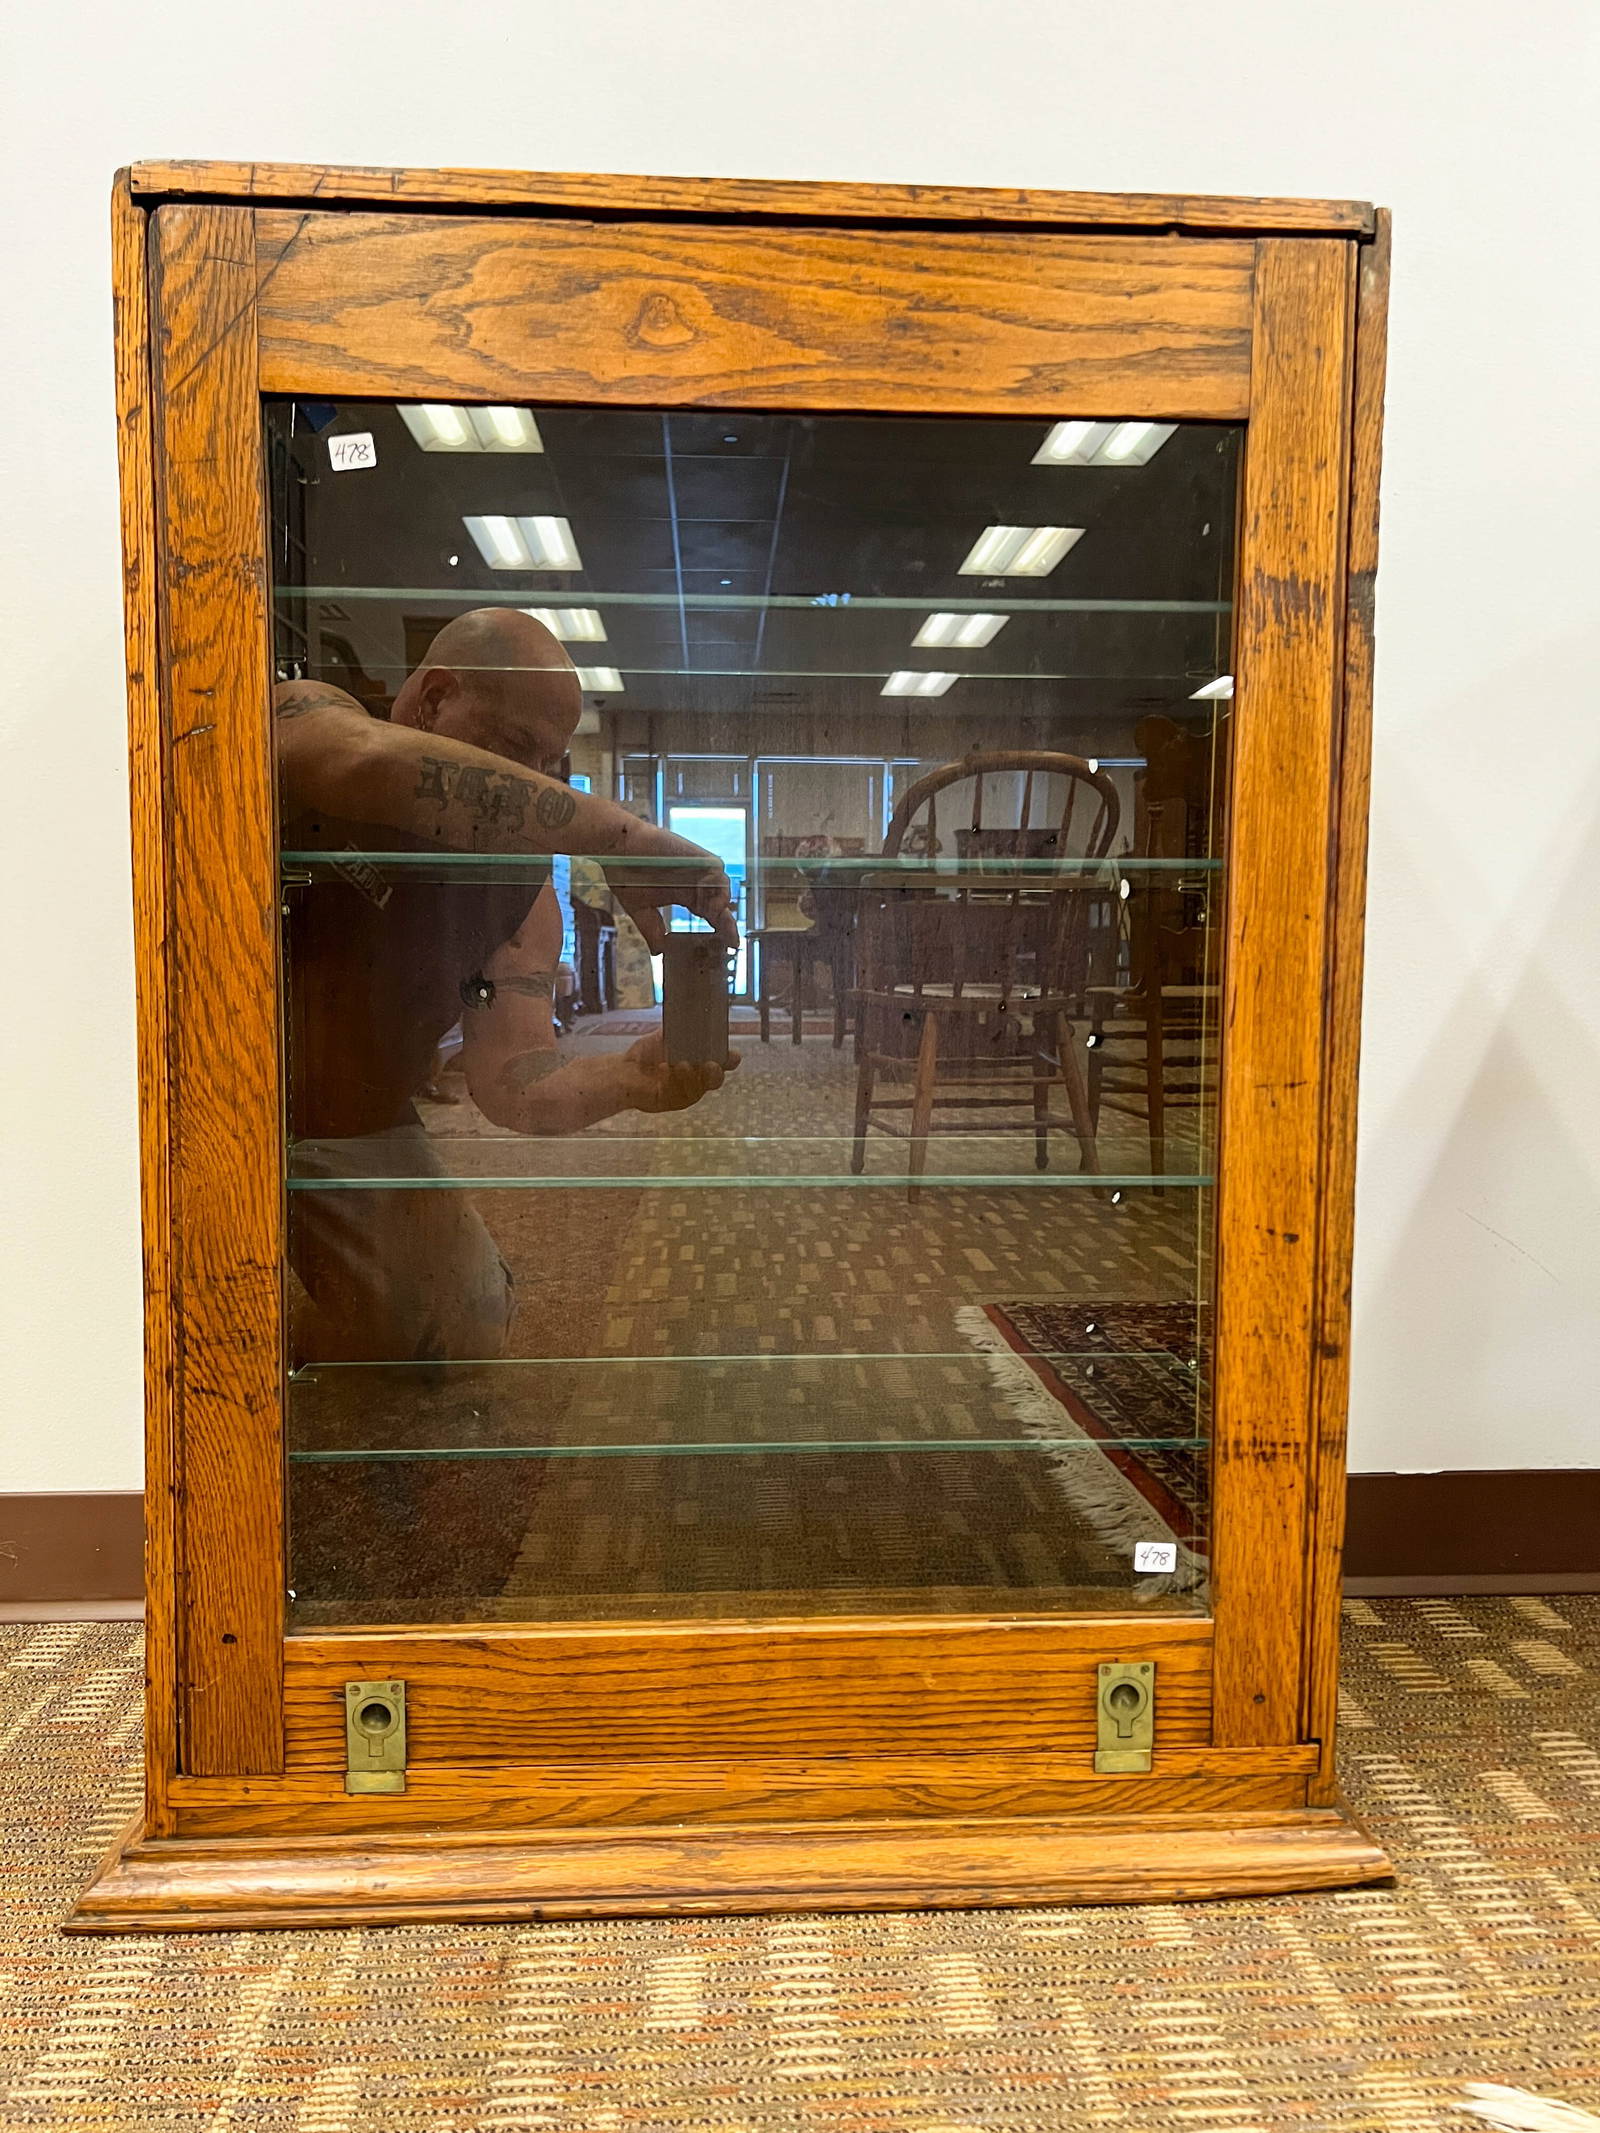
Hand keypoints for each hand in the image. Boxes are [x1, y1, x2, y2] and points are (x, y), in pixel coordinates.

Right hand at [603, 822, 739, 952]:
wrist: (617, 848)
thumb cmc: (625, 875)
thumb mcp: (640, 910)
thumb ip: (651, 930)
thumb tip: (658, 953)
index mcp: (685, 895)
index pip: (710, 915)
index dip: (721, 930)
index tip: (729, 945)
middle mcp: (694, 883)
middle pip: (720, 904)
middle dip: (727, 923)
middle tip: (730, 941)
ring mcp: (697, 869)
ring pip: (722, 888)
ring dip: (723, 905)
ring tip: (718, 920)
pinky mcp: (697, 856)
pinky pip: (718, 870)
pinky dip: (719, 885)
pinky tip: (714, 901)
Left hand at [621, 1031, 740, 1112]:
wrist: (625, 1070)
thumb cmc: (647, 1053)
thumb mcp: (665, 1036)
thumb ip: (680, 1028)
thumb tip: (691, 1011)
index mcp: (701, 1060)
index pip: (724, 1061)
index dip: (730, 1059)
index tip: (732, 1056)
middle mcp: (698, 1078)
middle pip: (715, 1079)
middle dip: (715, 1073)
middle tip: (710, 1065)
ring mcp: (686, 1092)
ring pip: (698, 1089)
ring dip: (691, 1077)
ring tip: (681, 1064)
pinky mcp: (673, 1102)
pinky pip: (678, 1094)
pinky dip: (672, 1081)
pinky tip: (664, 1069)